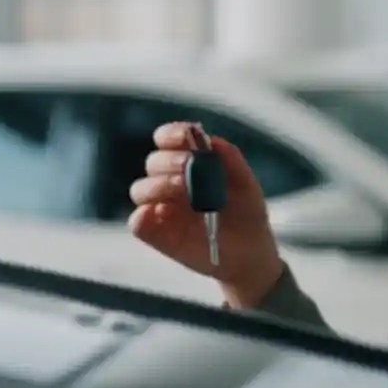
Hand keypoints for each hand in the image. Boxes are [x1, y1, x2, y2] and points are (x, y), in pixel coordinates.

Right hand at [128, 121, 283, 306]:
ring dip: (159, 185)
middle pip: (154, 162)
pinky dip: (143, 216)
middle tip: (188, 167)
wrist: (250, 253)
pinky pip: (137, 222)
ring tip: (184, 191)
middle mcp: (170, 182)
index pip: (167, 139)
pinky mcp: (156, 234)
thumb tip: (211, 141)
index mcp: (188, 163)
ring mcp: (161, 208)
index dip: (172, 133)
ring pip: (141, 189)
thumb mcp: (247, 185)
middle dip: (170, 160)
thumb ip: (231, 160)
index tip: (187, 135)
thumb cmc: (247, 214)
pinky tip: (162, 213)